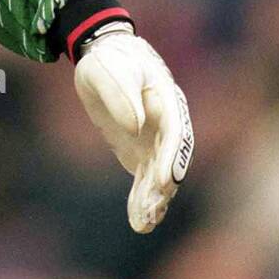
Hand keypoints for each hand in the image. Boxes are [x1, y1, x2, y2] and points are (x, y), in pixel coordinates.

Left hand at [74, 26, 193, 233]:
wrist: (104, 55)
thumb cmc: (109, 59)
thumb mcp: (108, 69)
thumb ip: (121, 94)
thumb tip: (135, 126)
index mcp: (166, 100)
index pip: (175, 134)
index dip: (171, 158)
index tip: (166, 181)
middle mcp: (167, 124)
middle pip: (170, 160)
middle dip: (162, 186)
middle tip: (151, 209)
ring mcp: (155, 140)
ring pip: (159, 175)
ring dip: (154, 200)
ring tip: (144, 223)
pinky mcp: (140, 151)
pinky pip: (144, 179)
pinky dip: (141, 199)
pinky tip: (139, 222)